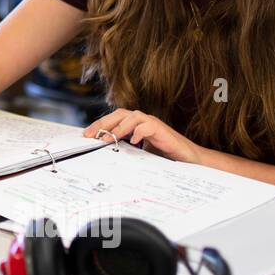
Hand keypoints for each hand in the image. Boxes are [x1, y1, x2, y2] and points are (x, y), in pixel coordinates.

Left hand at [83, 109, 202, 163]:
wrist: (188, 160)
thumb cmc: (164, 156)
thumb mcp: (140, 154)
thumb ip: (125, 151)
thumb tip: (104, 156)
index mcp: (136, 125)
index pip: (114, 119)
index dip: (100, 125)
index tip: (86, 135)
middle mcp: (143, 122)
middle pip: (120, 114)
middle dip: (103, 123)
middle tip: (90, 135)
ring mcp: (153, 124)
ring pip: (132, 117)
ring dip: (118, 127)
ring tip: (107, 139)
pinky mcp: (163, 132)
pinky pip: (148, 126)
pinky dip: (139, 131)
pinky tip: (133, 141)